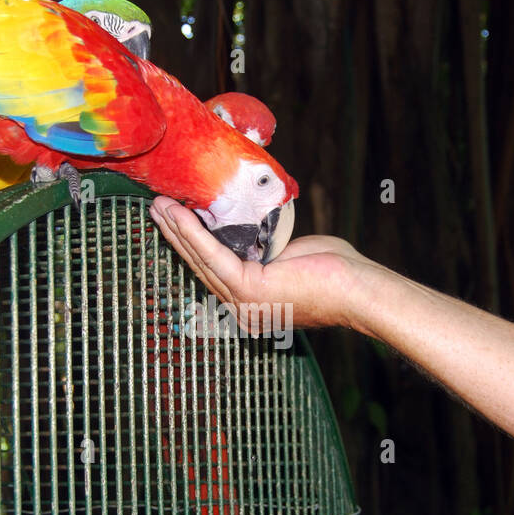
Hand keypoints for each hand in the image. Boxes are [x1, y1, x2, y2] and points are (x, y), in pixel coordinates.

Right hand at [149, 196, 373, 329]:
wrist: (358, 288)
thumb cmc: (335, 272)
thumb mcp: (289, 255)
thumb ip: (266, 248)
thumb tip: (253, 232)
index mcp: (251, 304)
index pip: (213, 270)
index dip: (190, 243)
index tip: (174, 219)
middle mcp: (241, 309)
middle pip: (200, 265)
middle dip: (175, 234)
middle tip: (156, 207)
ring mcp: (243, 304)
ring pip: (201, 260)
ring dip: (177, 230)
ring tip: (158, 205)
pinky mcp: (249, 290)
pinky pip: (213, 256)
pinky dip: (192, 233)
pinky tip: (178, 214)